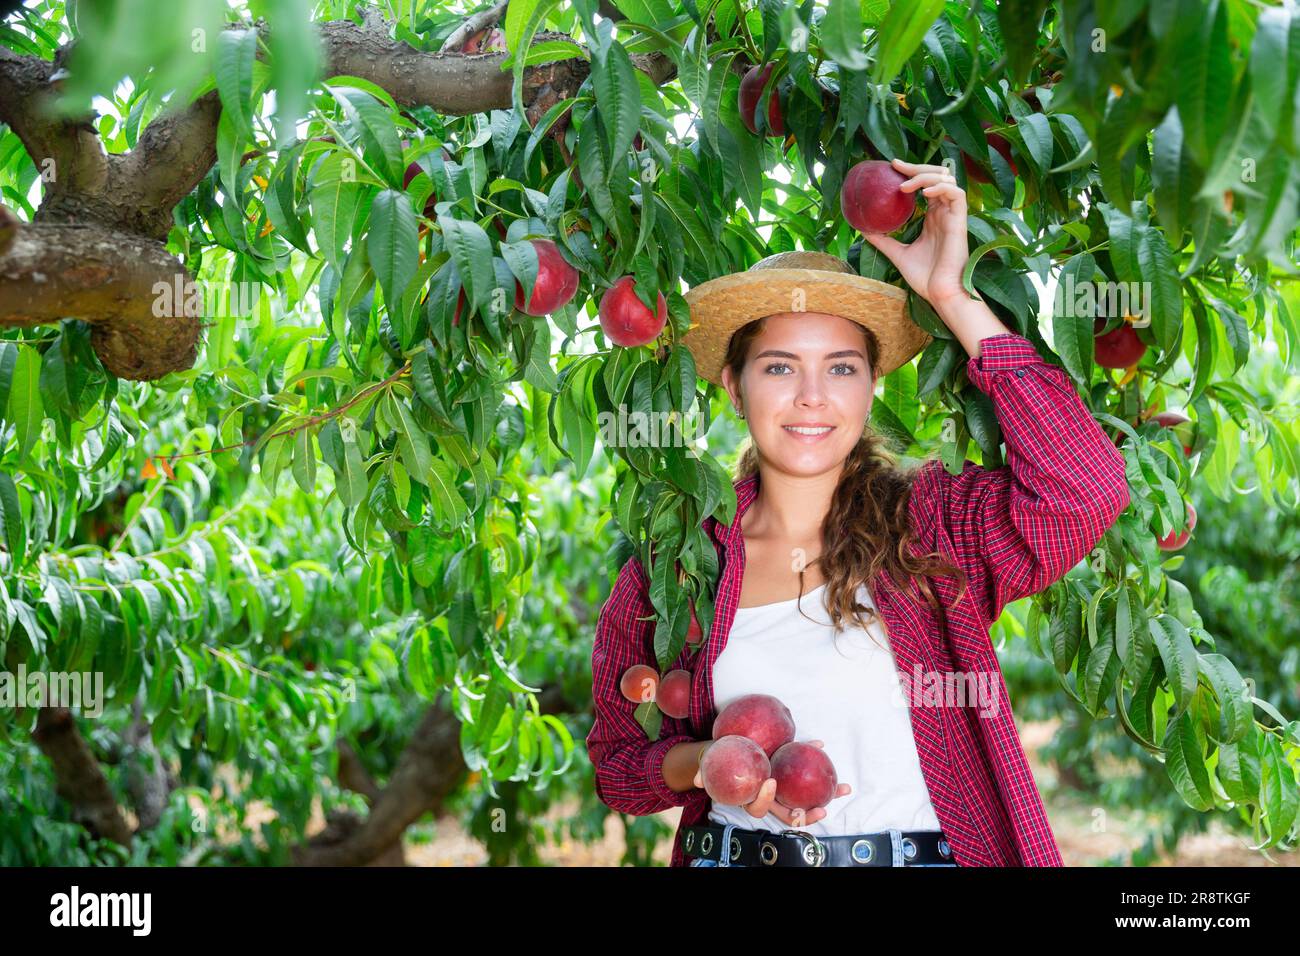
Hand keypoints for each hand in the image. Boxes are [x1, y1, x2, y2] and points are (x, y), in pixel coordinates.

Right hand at [693, 739, 851, 826]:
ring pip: (805, 798)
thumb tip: (694, 778)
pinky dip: (815, 762)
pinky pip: (804, 774)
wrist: (724, 754)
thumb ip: (702, 772)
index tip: (772, 783)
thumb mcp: (707, 765)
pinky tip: (821, 746)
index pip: (760, 808)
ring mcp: (782, 788)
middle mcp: (769, 797)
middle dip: (809, 813)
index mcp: (750, 798)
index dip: (767, 801)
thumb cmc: (717, 759)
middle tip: (823, 808)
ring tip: (845, 788)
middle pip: (790, 812)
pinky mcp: (788, 774)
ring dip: (827, 795)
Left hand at [863, 157, 970, 311]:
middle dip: (917, 167)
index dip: (911, 172)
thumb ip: (883, 240)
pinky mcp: (960, 221)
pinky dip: (940, 187)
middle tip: (895, 165)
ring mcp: (952, 215)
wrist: (939, 293)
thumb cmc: (924, 277)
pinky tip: (924, 192)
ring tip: (904, 186)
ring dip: (925, 176)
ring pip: (947, 180)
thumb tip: (863, 229)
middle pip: (936, 176)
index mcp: (932, 216)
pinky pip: (956, 194)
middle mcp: (943, 212)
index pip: (925, 185)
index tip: (892, 166)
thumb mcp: (897, 253)